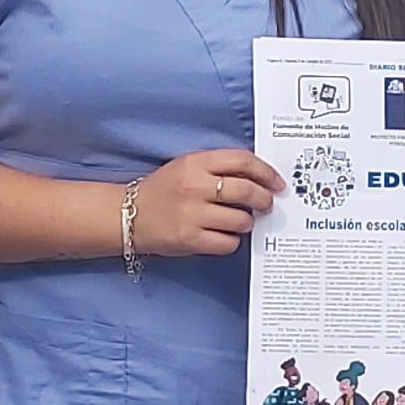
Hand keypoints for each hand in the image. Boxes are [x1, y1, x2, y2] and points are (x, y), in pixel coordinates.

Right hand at [131, 150, 284, 257]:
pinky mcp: (189, 239)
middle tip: (266, 205)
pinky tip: (223, 235)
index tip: (277, 183)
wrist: (128, 215)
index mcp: (195, 163)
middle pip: (247, 191)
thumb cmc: (163, 191)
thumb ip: (219, 168)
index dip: (266, 172)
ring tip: (238, 221)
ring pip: (241, 220)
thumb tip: (260, 179)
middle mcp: (194, 186)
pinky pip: (228, 242)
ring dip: (247, 223)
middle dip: (264, 200)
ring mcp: (192, 214)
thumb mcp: (187, 167)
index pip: (242, 161)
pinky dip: (231, 241)